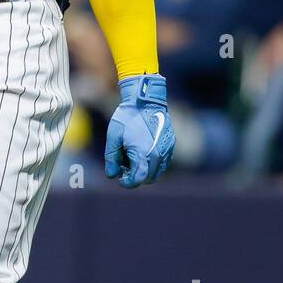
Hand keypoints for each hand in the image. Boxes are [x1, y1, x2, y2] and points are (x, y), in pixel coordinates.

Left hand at [105, 74, 174, 188]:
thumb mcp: (113, 137)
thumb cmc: (128, 117)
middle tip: (125, 168)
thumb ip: (111, 158)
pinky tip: (143, 152)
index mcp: (143, 154)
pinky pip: (164, 162)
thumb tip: (112, 175)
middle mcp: (158, 154)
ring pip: (158, 172)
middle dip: (136, 177)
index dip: (128, 183)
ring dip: (146, 172)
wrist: (146, 100)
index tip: (121, 179)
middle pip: (149, 178)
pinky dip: (154, 164)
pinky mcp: (171, 144)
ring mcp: (167, 149)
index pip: (138, 179)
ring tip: (133, 159)